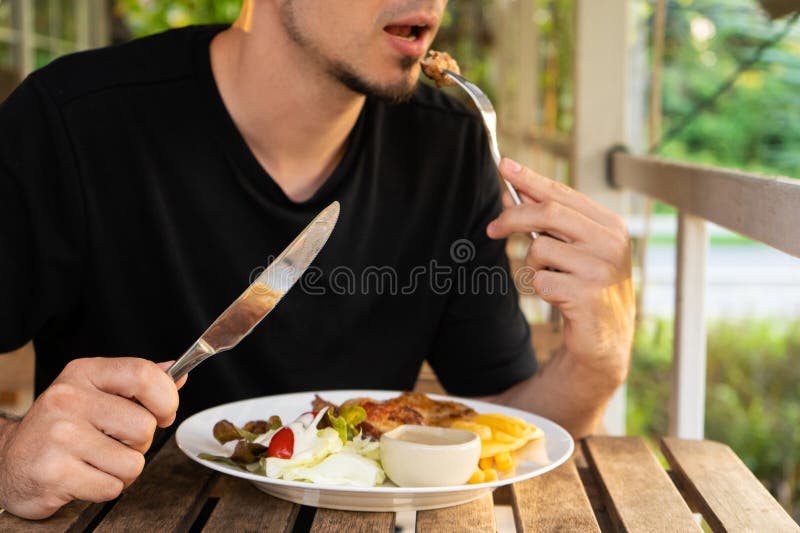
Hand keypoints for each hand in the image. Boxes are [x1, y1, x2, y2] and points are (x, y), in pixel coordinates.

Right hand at [0, 358, 186, 518]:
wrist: (8, 461)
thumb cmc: (62, 426)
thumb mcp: (95, 392)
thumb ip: (138, 384)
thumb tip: (178, 373)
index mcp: (84, 373)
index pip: (143, 374)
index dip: (166, 397)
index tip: (165, 413)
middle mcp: (68, 399)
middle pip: (145, 425)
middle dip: (141, 443)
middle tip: (116, 443)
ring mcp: (59, 436)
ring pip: (133, 462)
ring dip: (124, 469)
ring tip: (98, 461)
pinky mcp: (54, 472)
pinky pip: (112, 487)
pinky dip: (105, 488)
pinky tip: (84, 477)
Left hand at [487, 158, 634, 384]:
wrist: (606, 339)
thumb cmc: (585, 287)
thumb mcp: (570, 250)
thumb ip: (545, 223)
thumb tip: (510, 193)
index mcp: (610, 225)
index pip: (563, 194)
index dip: (530, 179)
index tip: (504, 164)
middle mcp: (611, 243)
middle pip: (549, 213)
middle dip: (514, 218)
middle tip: (492, 229)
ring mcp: (601, 269)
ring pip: (540, 249)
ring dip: (532, 265)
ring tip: (550, 278)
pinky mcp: (587, 296)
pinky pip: (540, 281)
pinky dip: (539, 289)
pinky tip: (558, 299)